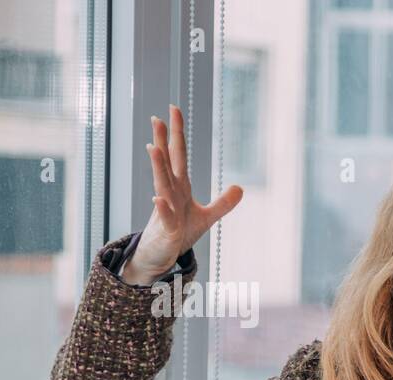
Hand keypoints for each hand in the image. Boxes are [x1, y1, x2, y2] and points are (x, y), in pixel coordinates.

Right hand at [122, 104, 243, 284]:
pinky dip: (162, 210)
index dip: (176, 134)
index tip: (172, 110)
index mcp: (179, 187)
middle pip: (167, 164)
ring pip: (161, 186)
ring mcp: (166, 211)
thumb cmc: (179, 234)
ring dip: (158, 168)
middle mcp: (169, 194)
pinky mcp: (166, 231)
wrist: (160, 256)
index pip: (178, 156)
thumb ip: (223, 203)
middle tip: (157, 117)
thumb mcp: (206, 217)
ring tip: (153, 147)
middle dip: (163, 141)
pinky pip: (165, 220)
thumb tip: (239, 187)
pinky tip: (157, 199)